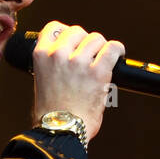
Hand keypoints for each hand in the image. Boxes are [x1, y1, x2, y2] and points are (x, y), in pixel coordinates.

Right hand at [29, 21, 125, 141]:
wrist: (61, 130)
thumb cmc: (52, 114)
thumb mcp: (41, 80)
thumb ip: (52, 64)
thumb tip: (68, 55)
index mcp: (41, 55)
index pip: (54, 28)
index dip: (66, 32)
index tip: (74, 41)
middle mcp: (59, 54)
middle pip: (77, 31)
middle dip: (84, 42)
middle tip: (89, 56)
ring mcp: (79, 62)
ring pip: (96, 39)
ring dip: (100, 48)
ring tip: (101, 60)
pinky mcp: (98, 72)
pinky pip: (112, 48)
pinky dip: (117, 50)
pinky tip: (117, 55)